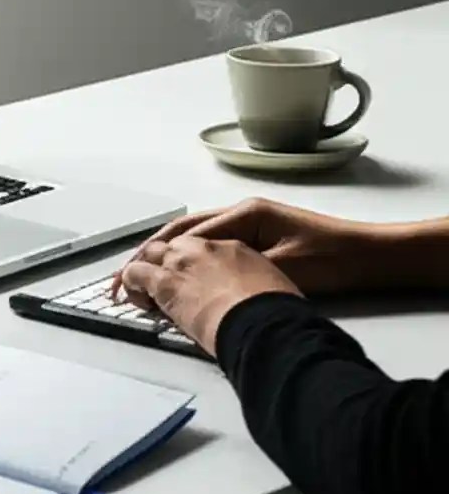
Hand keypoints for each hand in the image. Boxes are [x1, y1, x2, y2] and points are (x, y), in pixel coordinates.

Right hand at [111, 197, 377, 304]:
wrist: (372, 255)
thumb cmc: (334, 259)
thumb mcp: (279, 267)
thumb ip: (232, 270)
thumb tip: (191, 278)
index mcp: (243, 216)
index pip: (183, 234)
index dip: (152, 256)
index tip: (129, 276)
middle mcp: (241, 214)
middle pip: (181, 231)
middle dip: (148, 254)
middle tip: (122, 279)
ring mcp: (248, 224)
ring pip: (192, 236)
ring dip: (165, 255)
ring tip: (139, 277)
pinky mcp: (257, 239)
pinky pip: (210, 245)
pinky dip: (187, 258)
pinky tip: (178, 275)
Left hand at [120, 236, 302, 354]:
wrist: (263, 321)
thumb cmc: (275, 312)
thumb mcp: (272, 289)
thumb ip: (253, 285)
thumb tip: (248, 297)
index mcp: (235, 248)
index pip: (202, 247)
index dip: (190, 261)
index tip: (188, 274)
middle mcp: (206, 248)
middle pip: (173, 243)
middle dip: (163, 258)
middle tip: (159, 278)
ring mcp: (183, 261)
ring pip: (150, 253)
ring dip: (144, 268)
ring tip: (141, 288)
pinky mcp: (165, 281)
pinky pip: (135, 273)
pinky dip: (130, 282)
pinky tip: (134, 296)